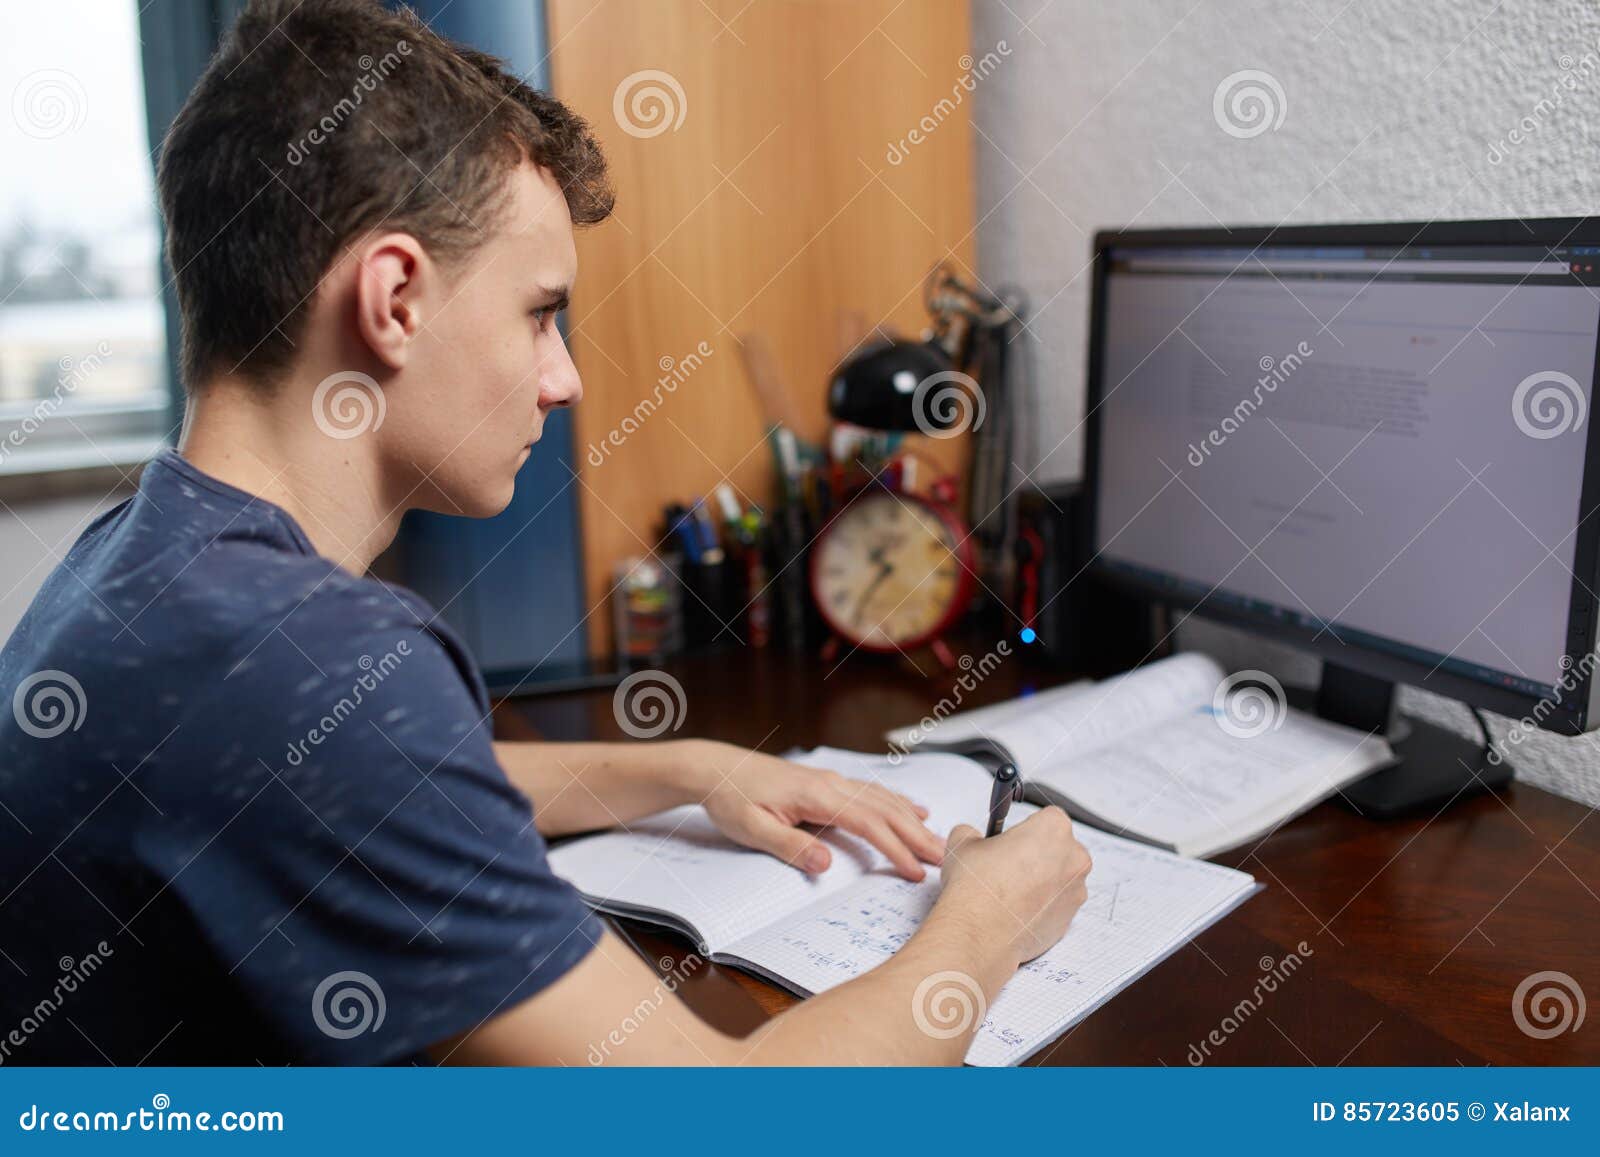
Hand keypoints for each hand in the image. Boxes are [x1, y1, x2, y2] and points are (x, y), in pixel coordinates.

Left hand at [684, 741, 945, 880]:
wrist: (716, 768)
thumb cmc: (731, 798)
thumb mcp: (752, 829)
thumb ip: (789, 846)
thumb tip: (825, 864)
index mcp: (817, 796)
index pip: (868, 825)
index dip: (895, 848)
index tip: (915, 871)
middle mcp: (831, 784)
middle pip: (885, 811)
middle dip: (917, 836)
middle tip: (946, 860)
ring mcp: (831, 780)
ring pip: (883, 799)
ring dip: (913, 821)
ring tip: (939, 841)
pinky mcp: (827, 782)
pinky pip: (872, 792)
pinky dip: (897, 802)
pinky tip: (913, 810)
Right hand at [936, 807, 1091, 965]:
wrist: (978, 934)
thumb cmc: (977, 888)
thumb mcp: (962, 843)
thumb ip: (973, 832)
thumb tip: (972, 837)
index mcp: (1054, 829)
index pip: (1047, 818)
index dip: (1026, 828)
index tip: (1012, 839)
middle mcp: (1073, 859)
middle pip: (1059, 848)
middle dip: (1037, 854)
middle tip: (1007, 865)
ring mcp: (1075, 892)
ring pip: (1059, 878)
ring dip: (1041, 881)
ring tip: (1008, 892)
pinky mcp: (1069, 921)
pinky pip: (1056, 905)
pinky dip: (1041, 906)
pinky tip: (1014, 911)